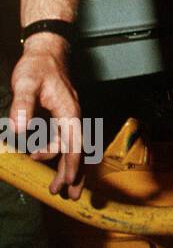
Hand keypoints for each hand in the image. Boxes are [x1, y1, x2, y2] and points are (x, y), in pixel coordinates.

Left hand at [9, 35, 83, 198]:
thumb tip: (20, 130)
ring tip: (57, 186)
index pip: (73, 143)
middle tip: (67, 196)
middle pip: (77, 151)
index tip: (68, 181)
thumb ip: (23, 106)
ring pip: (70, 148)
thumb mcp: (26, 83)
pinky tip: (44, 159)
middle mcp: (71, 117)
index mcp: (68, 111)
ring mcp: (66, 118)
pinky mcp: (59, 117)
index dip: (71, 164)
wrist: (47, 52)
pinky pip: (61, 140)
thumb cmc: (38, 66)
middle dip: (73, 174)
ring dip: (64, 167)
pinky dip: (56, 154)